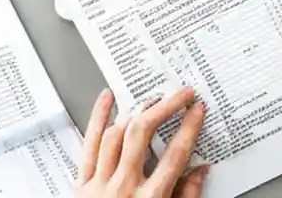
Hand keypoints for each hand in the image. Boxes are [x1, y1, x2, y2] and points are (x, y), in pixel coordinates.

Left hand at [76, 87, 208, 197]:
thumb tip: (200, 172)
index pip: (175, 155)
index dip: (189, 127)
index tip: (197, 110)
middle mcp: (123, 189)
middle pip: (143, 133)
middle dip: (164, 107)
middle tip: (180, 94)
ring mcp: (98, 185)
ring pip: (115, 134)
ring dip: (136, 110)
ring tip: (152, 98)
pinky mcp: (80, 186)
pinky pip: (89, 145)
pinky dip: (98, 118)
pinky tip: (108, 100)